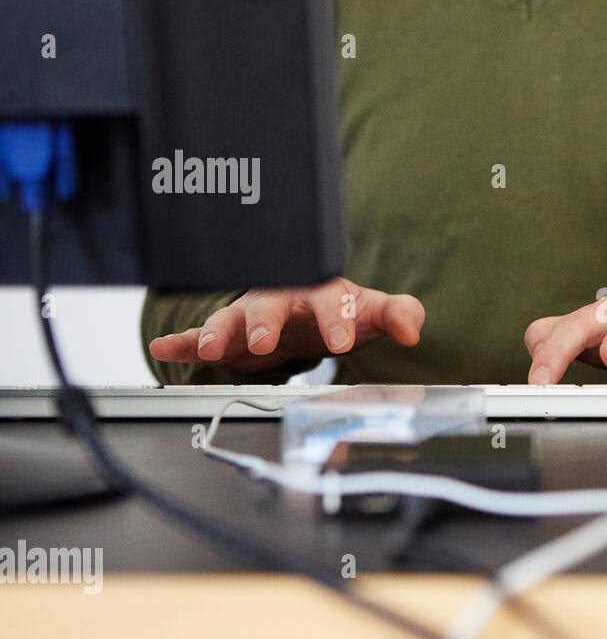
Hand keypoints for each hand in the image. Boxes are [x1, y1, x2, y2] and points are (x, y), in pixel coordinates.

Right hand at [148, 277, 424, 372]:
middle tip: (263, 343)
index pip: (331, 300)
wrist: (309, 310)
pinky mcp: (229, 333)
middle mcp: (281, 297)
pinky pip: (200, 335)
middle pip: (270, 304)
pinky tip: (163, 347)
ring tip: (208, 349)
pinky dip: (182, 342)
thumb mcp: (373, 311)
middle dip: (265, 321)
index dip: (337, 319)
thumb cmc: (342, 309)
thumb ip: (400, 314)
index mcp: (321, 290)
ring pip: (230, 318)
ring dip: (217, 332)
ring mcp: (250, 313)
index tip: (342, 342)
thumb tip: (412, 329)